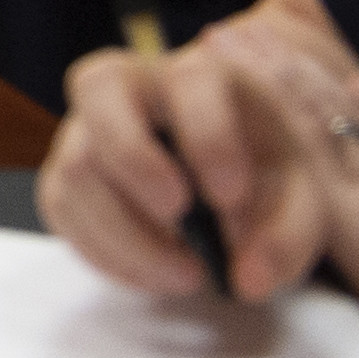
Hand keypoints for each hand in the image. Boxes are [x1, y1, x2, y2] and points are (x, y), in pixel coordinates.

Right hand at [41, 0, 358, 304]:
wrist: (224, 175)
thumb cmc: (259, 171)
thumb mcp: (298, 198)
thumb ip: (287, 235)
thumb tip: (248, 281)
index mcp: (200, 76)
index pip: (191, 81)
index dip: (208, 136)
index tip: (231, 197)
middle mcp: (130, 86)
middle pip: (98, 88)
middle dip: (134, 158)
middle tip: (179, 216)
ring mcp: (86, 127)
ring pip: (75, 164)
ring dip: (127, 234)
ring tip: (187, 276)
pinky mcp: (66, 173)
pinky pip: (60, 207)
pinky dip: (103, 252)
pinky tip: (152, 275)